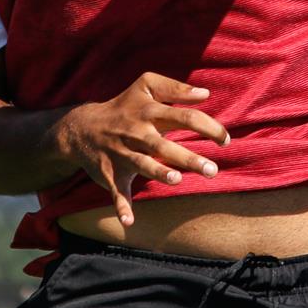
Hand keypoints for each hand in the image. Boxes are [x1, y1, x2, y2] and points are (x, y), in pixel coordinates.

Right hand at [50, 72, 229, 225]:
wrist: (81, 127)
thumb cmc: (123, 107)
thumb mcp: (145, 86)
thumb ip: (175, 88)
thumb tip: (206, 94)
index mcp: (148, 112)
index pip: (183, 117)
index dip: (207, 127)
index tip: (225, 141)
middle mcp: (136, 133)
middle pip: (163, 145)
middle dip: (187, 158)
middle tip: (212, 171)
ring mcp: (122, 154)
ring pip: (142, 165)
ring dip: (158, 173)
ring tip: (176, 180)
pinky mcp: (111, 173)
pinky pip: (115, 191)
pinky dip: (120, 206)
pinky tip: (128, 221)